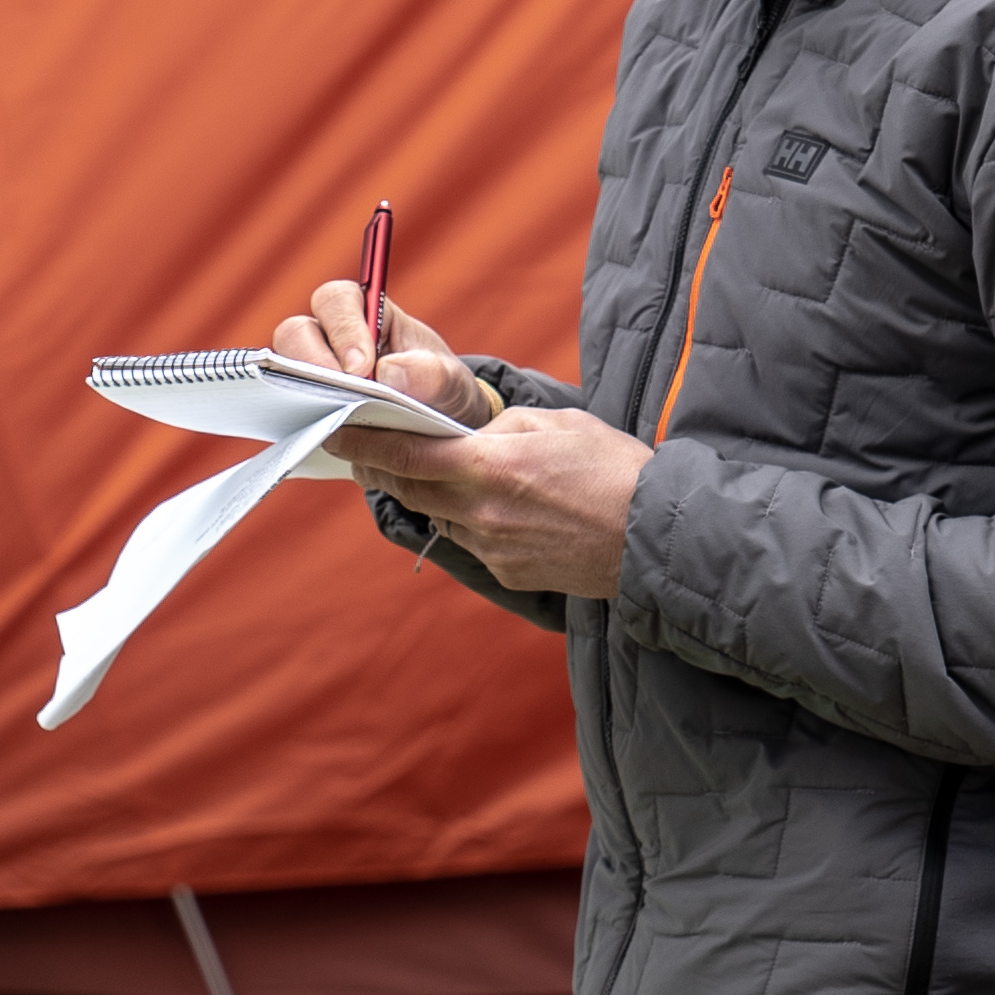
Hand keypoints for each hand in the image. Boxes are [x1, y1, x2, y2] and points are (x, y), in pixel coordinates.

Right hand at [275, 281, 493, 423]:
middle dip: (312, 363)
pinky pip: (286, 412)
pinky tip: (321, 441)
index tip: (361, 368)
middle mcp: (330, 338)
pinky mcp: (305, 408)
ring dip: (300, 396)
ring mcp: (312, 373)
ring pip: (282, 372)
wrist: (436, 432)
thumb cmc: (441, 393)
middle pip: (295, 332)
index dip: (342, 329)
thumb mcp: (452, 383)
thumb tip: (387, 374)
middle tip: (340, 397)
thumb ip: (432, 374)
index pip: (337, 301)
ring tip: (330, 423)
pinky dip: (298, 426)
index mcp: (366, 313)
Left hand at [344, 403, 647, 599]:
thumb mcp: (556, 423)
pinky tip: (496, 506)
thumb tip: (465, 434)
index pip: (405, 454)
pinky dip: (470, 518)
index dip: (364, 443)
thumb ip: (500, 427)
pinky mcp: (507, 571)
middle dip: (382, 467)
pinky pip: (472, 539)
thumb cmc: (615, 470)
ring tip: (436, 471)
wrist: (657, 538)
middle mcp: (482, 512)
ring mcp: (492, 547)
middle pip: (410, 488)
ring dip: (430, 493)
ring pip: (440, 515)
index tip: (337, 431)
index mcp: (491, 466)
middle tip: (362, 449)